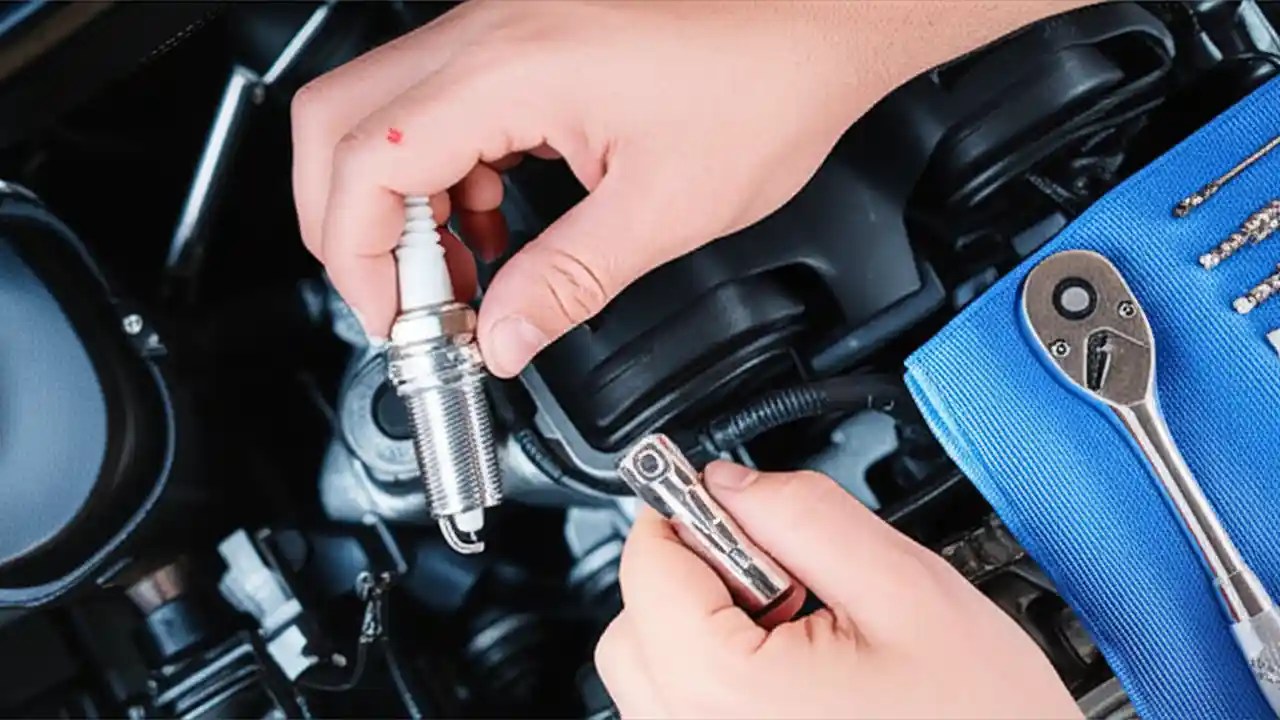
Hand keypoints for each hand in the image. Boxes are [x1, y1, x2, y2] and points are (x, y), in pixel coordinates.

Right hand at [291, 0, 1088, 376]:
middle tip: (404, 301)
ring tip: (461, 278)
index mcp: (511, 70)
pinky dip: (444, 175)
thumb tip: (503, 337)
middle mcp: (489, 32)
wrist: (823, 12)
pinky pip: (440, 105)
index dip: (358, 260)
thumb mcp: (667, 209)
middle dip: (347, 227)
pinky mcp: (526, 36)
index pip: (364, 164)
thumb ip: (567, 281)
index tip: (397, 320)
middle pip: (336, 123)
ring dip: (401, 204)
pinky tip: (493, 229)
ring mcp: (501, 24)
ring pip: (380, 113)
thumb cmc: (771, 76)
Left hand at [596, 464, 1081, 718]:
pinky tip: (796, 680)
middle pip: (635, 621)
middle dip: (696, 576)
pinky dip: (718, 678)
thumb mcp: (909, 591)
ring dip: (707, 629)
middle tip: (788, 580)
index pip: (647, 564)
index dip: (691, 515)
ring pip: (654, 669)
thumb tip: (729, 482)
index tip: (736, 505)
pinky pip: (683, 712)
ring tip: (803, 637)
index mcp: (725, 690)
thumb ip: (805, 515)